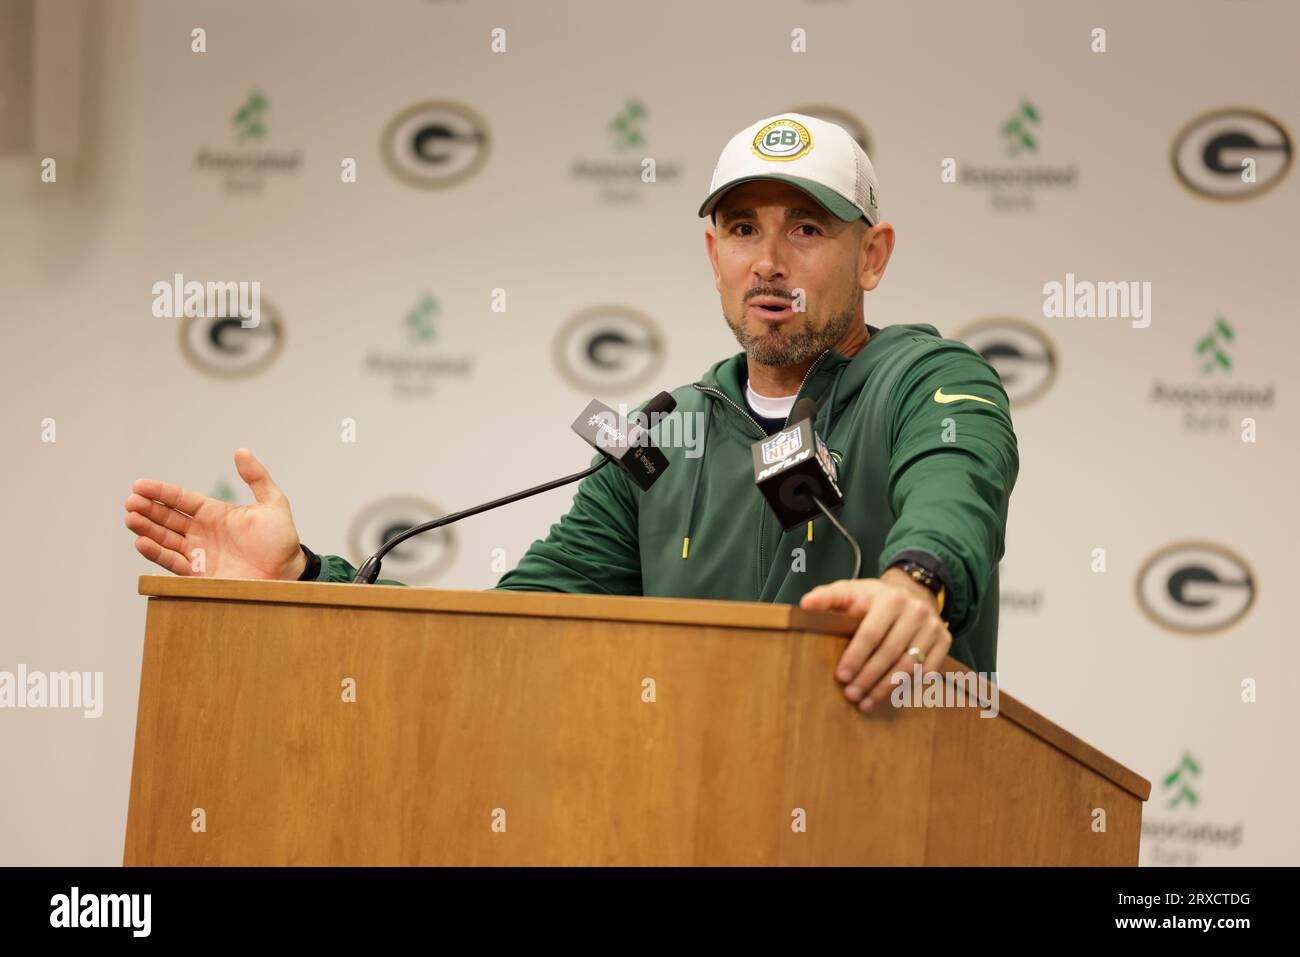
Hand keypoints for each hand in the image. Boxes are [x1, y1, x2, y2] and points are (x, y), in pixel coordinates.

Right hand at [124, 448, 305, 580]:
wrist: (288, 574)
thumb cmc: (281, 540)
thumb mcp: (273, 503)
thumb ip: (257, 478)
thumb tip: (241, 451)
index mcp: (215, 513)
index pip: (181, 499)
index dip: (160, 492)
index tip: (139, 485)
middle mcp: (202, 531)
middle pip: (167, 517)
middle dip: (148, 509)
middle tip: (130, 501)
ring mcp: (199, 553)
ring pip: (165, 538)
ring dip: (146, 528)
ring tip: (130, 518)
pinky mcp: (199, 575)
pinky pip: (173, 562)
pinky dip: (157, 553)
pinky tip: (141, 542)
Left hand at [799, 568, 950, 713]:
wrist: (912, 592)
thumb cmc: (872, 598)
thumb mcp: (849, 591)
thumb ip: (826, 598)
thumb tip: (805, 605)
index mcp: (891, 599)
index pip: (871, 633)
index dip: (855, 657)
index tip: (841, 676)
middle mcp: (916, 611)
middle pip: (890, 652)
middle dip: (868, 677)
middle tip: (850, 694)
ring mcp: (933, 626)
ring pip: (909, 665)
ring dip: (886, 688)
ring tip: (866, 702)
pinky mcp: (945, 640)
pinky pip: (928, 670)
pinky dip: (909, 686)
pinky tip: (890, 696)